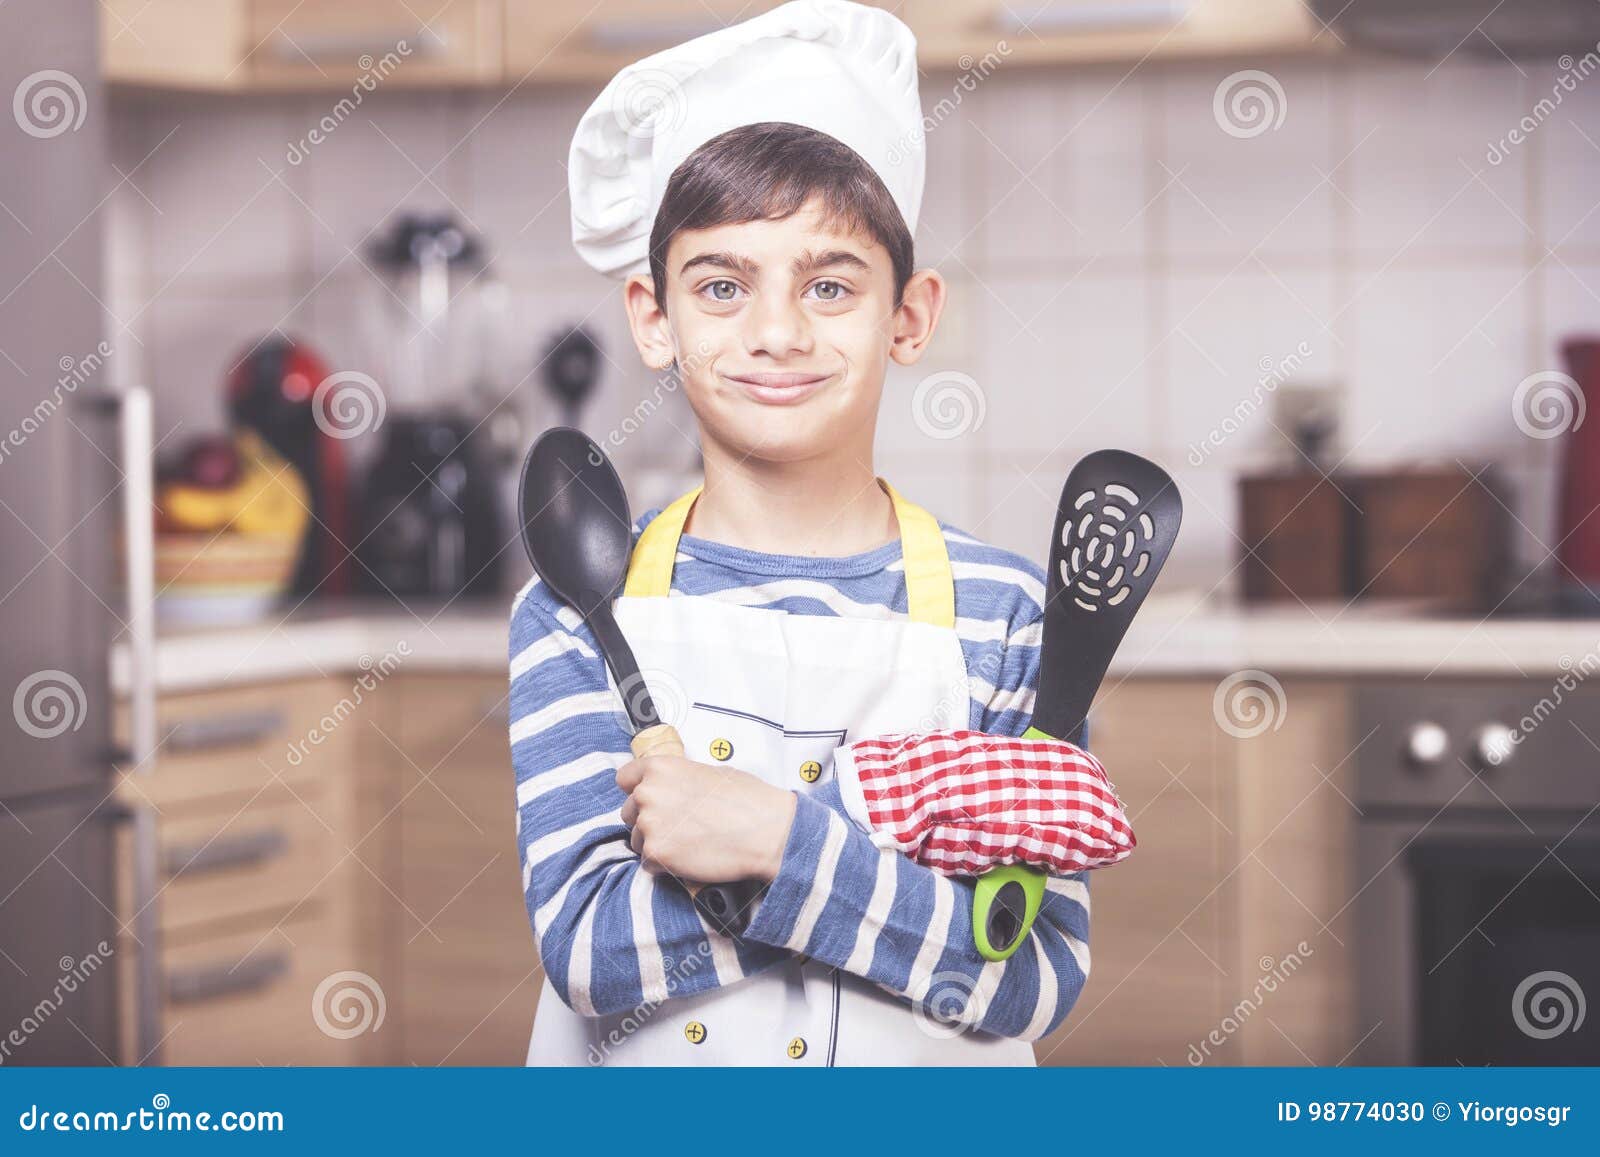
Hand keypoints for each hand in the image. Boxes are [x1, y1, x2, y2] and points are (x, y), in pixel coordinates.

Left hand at [616, 754, 796, 884]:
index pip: (624, 778)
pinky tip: (688, 858)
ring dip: (655, 844)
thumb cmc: (747, 800)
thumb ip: (678, 779)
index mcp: (660, 767)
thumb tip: (672, 790)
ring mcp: (649, 824)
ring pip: (637, 840)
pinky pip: (648, 863)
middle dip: (647, 820)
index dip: (637, 790)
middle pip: (628, 812)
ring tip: (686, 844)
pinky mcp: (656, 853)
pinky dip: (664, 865)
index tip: (649, 801)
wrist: (765, 831)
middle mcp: (648, 793)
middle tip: (676, 827)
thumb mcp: (709, 772)